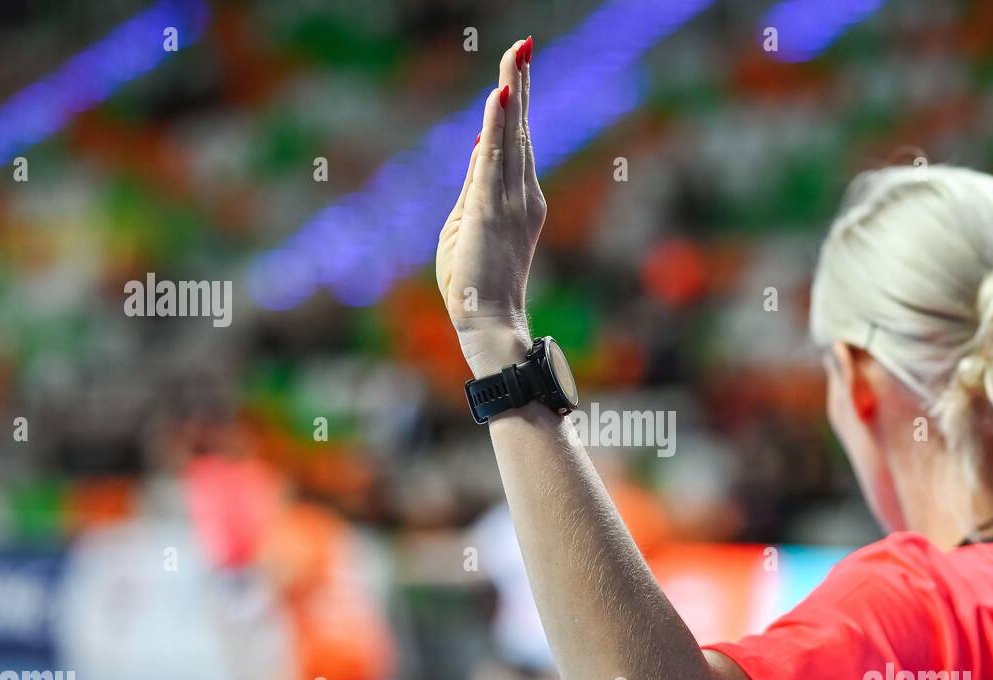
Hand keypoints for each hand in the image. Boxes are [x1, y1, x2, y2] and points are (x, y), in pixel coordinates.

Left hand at [435, 36, 545, 377]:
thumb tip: (481, 147)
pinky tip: (500, 95)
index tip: (517, 65)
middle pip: (521, 129)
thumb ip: (477, 186)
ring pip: (512, 136)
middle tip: (523, 42)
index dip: (518, 102)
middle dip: (521, 83)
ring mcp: (511, 202)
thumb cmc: (475, 284)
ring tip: (516, 53)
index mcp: (519, 199)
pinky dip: (497, 125)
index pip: (518, 141)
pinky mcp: (491, 211)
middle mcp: (523, 195)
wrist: (488, 323)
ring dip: (513, 92)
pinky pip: (494, 159)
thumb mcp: (469, 224)